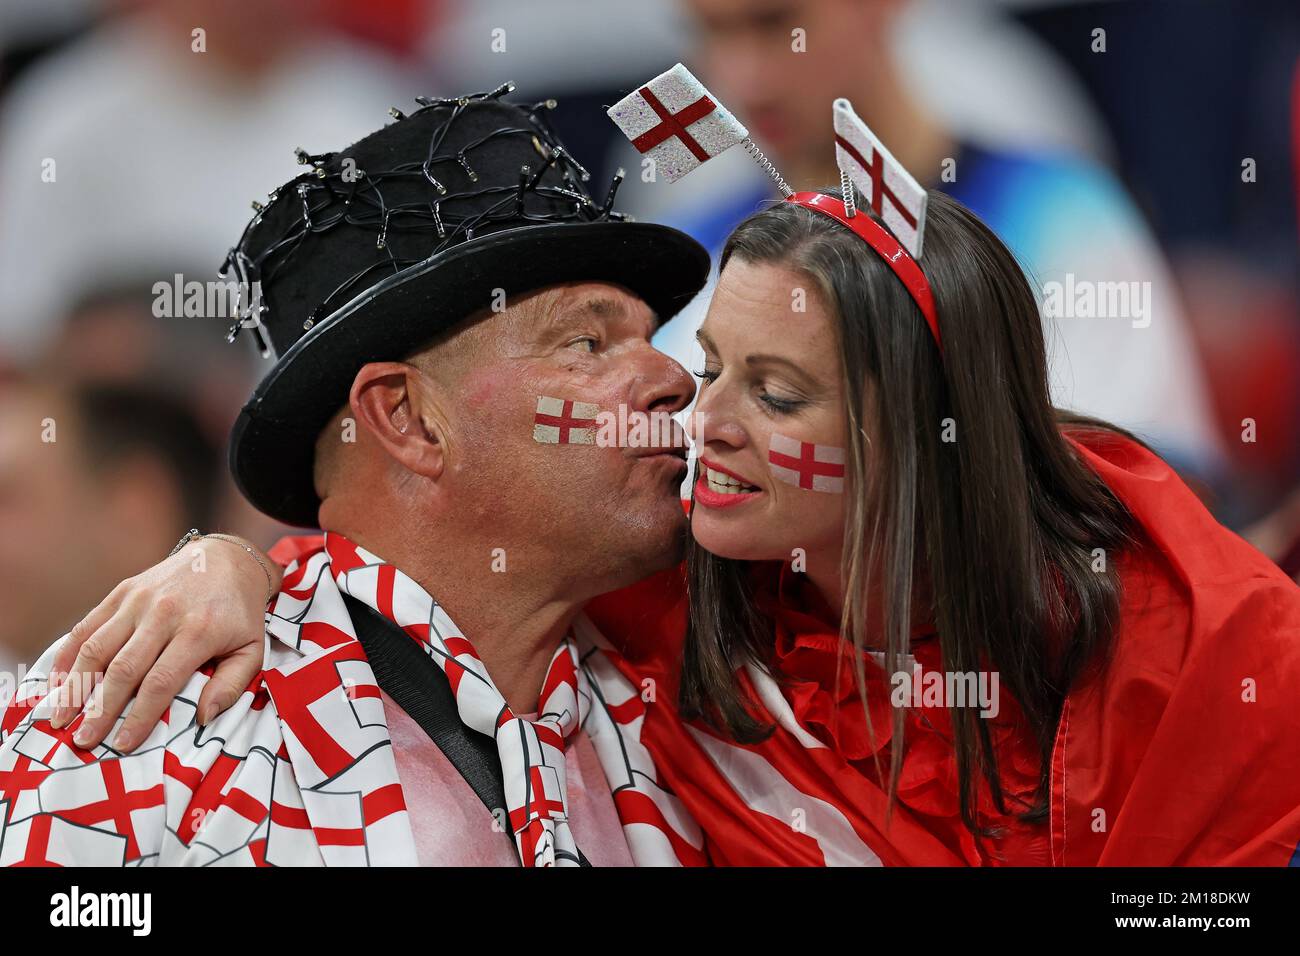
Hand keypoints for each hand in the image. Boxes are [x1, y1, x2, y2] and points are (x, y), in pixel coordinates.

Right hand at [49, 535, 281, 751]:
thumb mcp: (252, 648)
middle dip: (100, 710)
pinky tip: (57, 682)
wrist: (228, 559)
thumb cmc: (239, 612)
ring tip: (61, 718)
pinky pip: (87, 625)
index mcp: (198, 631)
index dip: (139, 716)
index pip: (161, 682)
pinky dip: (68, 655)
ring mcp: (139, 600)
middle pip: (123, 669)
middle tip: (84, 741)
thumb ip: (232, 684)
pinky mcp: (122, 591)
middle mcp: (164, 614)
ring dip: (75, 686)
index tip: (124, 744)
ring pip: (97, 648)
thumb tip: (204, 717)